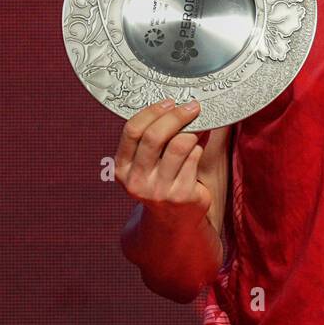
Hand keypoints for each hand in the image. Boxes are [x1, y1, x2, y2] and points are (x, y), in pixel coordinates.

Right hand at [114, 99, 212, 227]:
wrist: (173, 222)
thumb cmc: (163, 181)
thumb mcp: (148, 163)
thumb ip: (154, 138)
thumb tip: (178, 103)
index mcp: (122, 168)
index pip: (132, 131)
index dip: (152, 112)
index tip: (169, 102)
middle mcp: (137, 181)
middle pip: (155, 136)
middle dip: (176, 116)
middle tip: (192, 107)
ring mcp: (159, 190)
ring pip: (180, 145)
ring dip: (193, 131)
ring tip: (199, 127)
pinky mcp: (182, 196)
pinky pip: (195, 158)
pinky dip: (200, 147)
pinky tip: (200, 148)